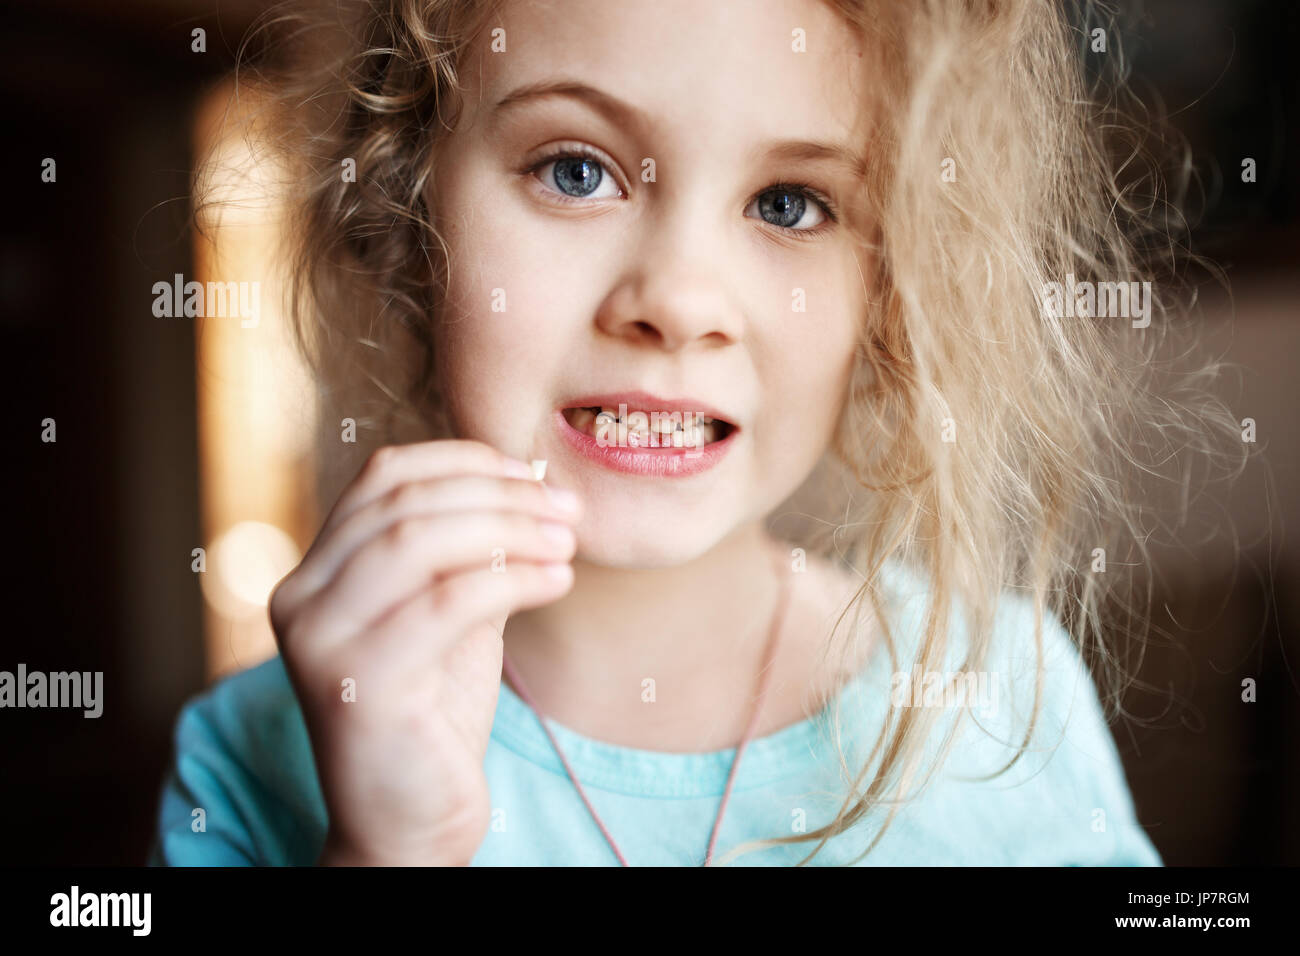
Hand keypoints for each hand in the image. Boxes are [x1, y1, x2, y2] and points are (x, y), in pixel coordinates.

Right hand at [268, 440, 580, 865]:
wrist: (409, 823)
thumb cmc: (434, 715)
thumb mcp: (448, 614)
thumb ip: (467, 552)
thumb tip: (531, 483)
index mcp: (315, 572)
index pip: (383, 475)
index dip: (464, 461)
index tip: (534, 476)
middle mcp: (300, 598)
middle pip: (405, 502)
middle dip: (500, 495)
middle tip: (567, 509)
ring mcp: (321, 641)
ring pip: (419, 542)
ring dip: (510, 530)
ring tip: (566, 543)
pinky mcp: (359, 685)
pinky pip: (447, 603)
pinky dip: (513, 579)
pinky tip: (557, 581)